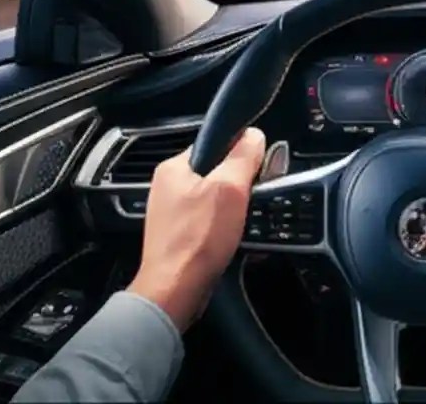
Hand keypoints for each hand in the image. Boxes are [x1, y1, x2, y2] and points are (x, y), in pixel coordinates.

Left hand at [127, 128, 264, 330]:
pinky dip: (226, 228)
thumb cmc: (198, 240)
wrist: (175, 291)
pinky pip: (211, 222)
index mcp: (174, 167)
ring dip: (235, 210)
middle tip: (251, 200)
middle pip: (217, 173)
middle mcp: (168, 187)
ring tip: (242, 224)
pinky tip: (233, 239)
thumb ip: (243, 157)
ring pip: (216, 199)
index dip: (241, 154)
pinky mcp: (180, 236)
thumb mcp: (229, 189)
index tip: (257, 171)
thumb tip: (253, 134)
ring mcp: (173, 213)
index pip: (215, 144)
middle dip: (239, 186)